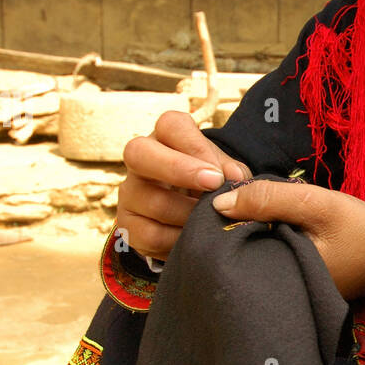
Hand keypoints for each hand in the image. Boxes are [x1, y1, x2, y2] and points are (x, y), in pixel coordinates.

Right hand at [116, 111, 250, 260]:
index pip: (170, 125)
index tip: (219, 174)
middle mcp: (141, 160)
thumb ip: (231, 171)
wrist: (188, 220)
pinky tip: (194, 238)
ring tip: (210, 220)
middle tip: (213, 185)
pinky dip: (179, 240)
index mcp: (166, 138)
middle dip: (178, 169)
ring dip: (189, 213)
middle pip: (139, 153)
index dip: (195, 146)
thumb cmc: (208, 185)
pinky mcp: (127, 225)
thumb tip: (236, 180)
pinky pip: (151, 235)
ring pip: (153, 200)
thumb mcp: (222, 172)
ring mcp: (130, 193)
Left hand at [212, 178, 364, 302]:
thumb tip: (219, 202)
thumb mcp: (318, 206)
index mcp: (277, 279)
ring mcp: (287, 288)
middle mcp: (277, 291)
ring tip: (259, 213)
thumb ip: (271, 199)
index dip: (226, 223)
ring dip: (255, 232)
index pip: (233, 250)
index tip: (227, 201)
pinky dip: (270, 240)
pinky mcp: (297, 281)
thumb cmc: (361, 233)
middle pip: (241, 254)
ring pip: (256, 254)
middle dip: (239, 229)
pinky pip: (272, 258)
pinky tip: (277, 227)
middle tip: (245, 205)